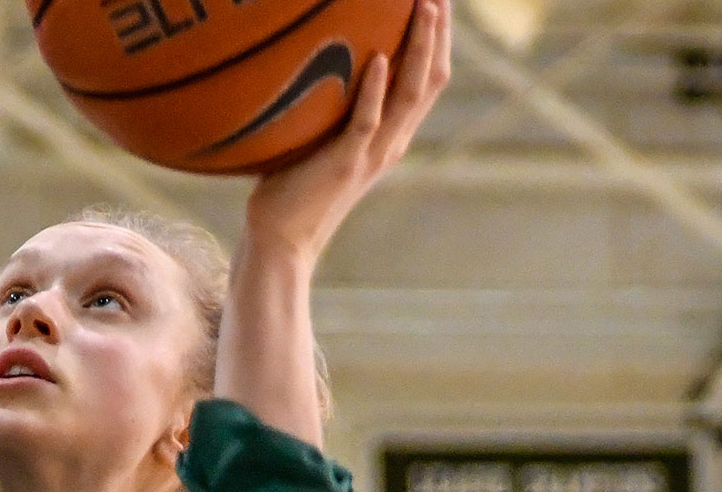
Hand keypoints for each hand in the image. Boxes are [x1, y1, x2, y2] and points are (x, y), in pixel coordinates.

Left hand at [243, 0, 451, 261]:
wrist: (281, 238)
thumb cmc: (291, 186)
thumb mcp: (319, 138)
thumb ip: (331, 106)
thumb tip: (314, 59)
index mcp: (391, 136)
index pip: (429, 82)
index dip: (439, 43)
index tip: (438, 3)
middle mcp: (391, 143)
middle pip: (431, 81)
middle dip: (439, 35)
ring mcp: (371, 153)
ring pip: (409, 95)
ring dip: (419, 49)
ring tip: (423, 8)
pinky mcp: (345, 163)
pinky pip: (366, 121)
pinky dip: (374, 89)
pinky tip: (376, 58)